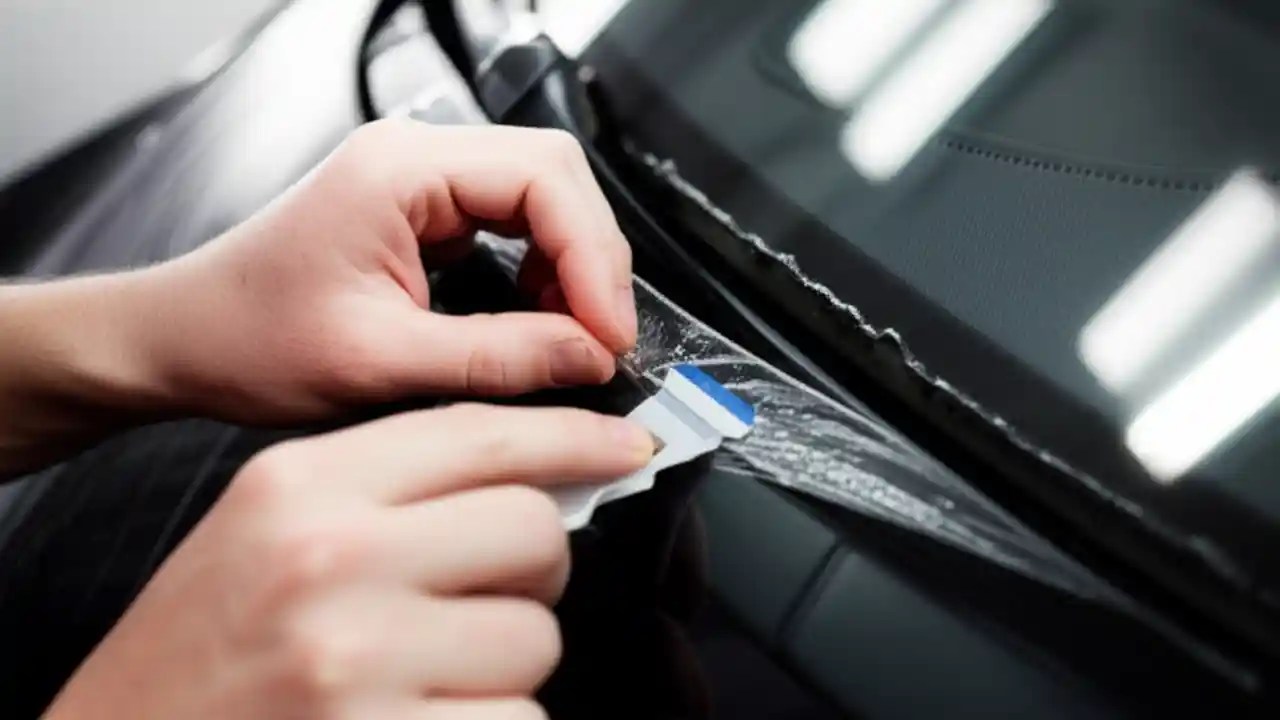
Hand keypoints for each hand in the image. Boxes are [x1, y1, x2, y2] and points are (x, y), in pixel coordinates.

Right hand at [46, 404, 655, 718]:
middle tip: (483, 596)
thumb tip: (534, 474)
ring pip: (534, 638)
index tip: (624, 447)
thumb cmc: (200, 650)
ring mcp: (360, 660)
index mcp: (300, 488)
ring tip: (427, 676)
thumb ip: (389, 489)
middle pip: (530, 530)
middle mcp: (332, 562)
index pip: (480, 435)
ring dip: (504, 664)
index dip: (572, 439)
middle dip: (531, 568)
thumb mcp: (269, 527)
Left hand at [146, 119, 635, 422]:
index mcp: (397, 170)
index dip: (591, 256)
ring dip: (572, 267)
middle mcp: (413, 158)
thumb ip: (497, 358)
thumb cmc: (249, 340)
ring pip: (543, 198)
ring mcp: (420, 181)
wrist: (185, 341)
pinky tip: (542, 322)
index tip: (609, 331)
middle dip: (592, 258)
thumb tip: (590, 356)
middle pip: (554, 176)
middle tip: (604, 337)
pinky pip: (514, 224)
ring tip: (575, 338)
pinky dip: (545, 274)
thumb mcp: (380, 363)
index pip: (542, 178)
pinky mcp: (425, 212)